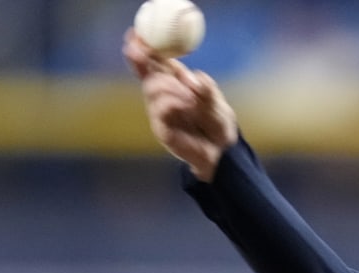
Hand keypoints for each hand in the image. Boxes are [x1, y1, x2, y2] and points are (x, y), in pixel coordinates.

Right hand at [123, 28, 237, 181]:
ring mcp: (161, 113)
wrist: (222, 153)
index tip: (135, 34)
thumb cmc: (218, 125)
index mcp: (176, 84)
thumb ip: (208, 92)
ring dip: (169, 86)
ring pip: (153, 89)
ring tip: (189, 96)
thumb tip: (196, 78)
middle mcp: (164, 96)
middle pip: (148, 73)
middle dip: (143, 60)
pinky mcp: (162, 129)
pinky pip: (161, 109)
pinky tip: (186, 103)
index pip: (156, 63)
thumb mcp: (218, 104)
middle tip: (140, 49)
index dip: (145, 49)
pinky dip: (173, 102)